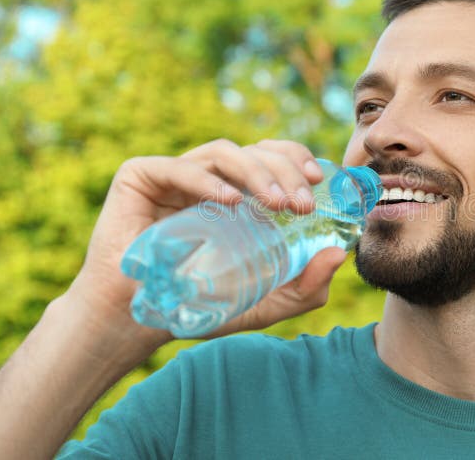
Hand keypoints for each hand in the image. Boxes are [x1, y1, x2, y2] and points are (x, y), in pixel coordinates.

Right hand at [67, 139, 345, 356]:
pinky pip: (178, 166)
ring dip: (258, 172)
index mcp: (236, 193)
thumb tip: (339, 255)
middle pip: (255, 151)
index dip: (298, 159)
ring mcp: (174, 174)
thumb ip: (304, 286)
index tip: (321, 182)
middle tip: (304, 204)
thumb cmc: (197, 306)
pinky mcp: (140, 176)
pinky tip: (229, 201)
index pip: (272, 158)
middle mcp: (208, 178)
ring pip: (224, 151)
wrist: (135, 322)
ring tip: (277, 204)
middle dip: (286, 170)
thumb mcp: (263, 301)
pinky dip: (207, 180)